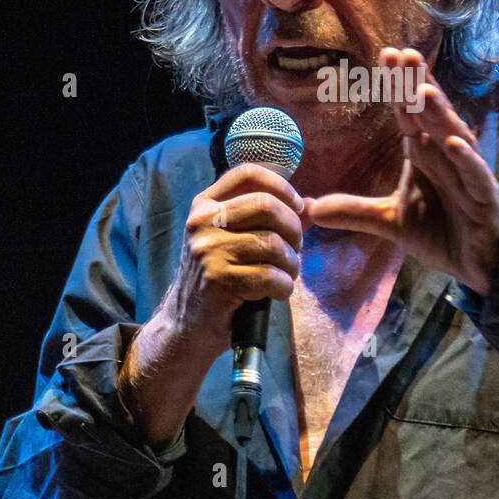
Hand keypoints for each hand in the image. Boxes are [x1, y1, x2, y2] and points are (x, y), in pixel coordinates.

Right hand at [161, 163, 304, 353]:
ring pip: (273, 243)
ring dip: (292, 264)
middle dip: (293, 229)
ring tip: (287, 275)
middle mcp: (202, 222)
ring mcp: (208, 251)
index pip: (247, 174)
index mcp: (205, 205)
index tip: (297, 207)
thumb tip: (310, 205)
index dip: (281, 186)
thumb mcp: (236, 241)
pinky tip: (278, 293)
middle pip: (266, 205)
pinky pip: (270, 276)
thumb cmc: (221, 278)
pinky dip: (284, 287)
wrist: (189, 324)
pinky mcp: (218, 281)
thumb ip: (270, 220)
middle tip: (295, 250)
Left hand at [300, 47, 498, 295]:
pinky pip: (475, 176)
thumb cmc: (441, 231)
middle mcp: (446, 156)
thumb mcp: (390, 221)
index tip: (385, 55)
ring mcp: (467, 175)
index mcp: (425, 153)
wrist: (479, 264)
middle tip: (404, 54)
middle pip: (430, 115)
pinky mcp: (484, 199)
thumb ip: (354, 211)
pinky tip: (452, 142)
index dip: (398, 87)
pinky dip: (465, 160)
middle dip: (417, 85)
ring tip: (424, 91)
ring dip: (439, 114)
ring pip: (453, 138)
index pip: (409, 114)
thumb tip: (309, 209)